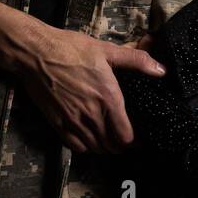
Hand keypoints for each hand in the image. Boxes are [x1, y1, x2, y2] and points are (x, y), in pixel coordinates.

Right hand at [19, 27, 164, 153]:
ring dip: (105, 147)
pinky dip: (85, 146)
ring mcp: (73, 121)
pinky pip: (76, 146)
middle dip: (121, 145)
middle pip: (112, 146)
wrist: (35, 52)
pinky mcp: (57, 123)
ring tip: (109, 141)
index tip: (138, 138)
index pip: (126, 135)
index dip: (135, 141)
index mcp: (109, 98)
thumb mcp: (107, 50)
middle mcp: (93, 115)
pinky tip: (88, 138)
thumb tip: (161, 70)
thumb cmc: (71, 48)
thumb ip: (136, 61)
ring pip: (95, 148)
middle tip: (125, 139)